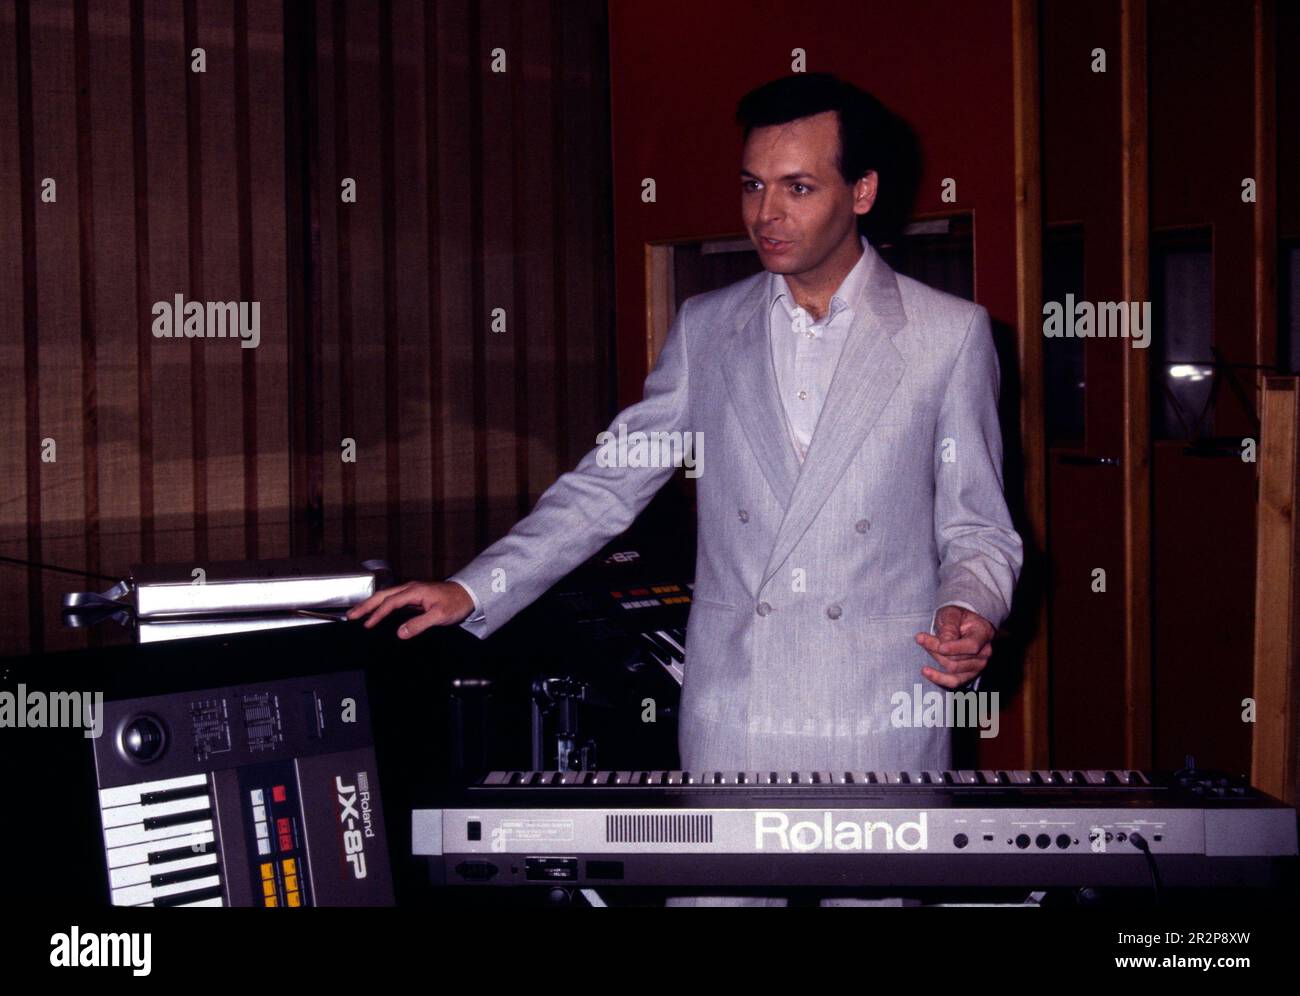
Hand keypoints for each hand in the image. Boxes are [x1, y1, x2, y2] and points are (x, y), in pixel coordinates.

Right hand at [346, 581, 473, 638]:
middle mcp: (410, 589)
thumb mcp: (439, 616)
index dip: (377, 614)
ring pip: (386, 596)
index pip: (390, 603)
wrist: (468, 595)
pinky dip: (381, 605)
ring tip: (357, 613)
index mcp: (414, 591)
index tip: (367, 624)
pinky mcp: (414, 596)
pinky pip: (393, 600)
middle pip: (383, 596)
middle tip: (351, 616)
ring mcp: (411, 591)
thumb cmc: (456, 603)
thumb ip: (419, 624)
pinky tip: (376, 613)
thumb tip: (400, 632)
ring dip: (371, 604)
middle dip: (366, 605)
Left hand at [914, 605, 993, 688]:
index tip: (939, 647)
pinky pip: (954, 682)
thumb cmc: (957, 618)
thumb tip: (944, 642)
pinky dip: (938, 678)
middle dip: (936, 648)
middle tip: (921, 637)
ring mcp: (978, 666)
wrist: (960, 625)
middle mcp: (985, 652)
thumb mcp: (952, 613)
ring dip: (935, 657)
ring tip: (925, 644)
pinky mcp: (968, 675)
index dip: (955, 648)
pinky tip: (925, 671)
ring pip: (953, 669)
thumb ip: (949, 626)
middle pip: (958, 658)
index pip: (972, 646)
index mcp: (984, 633)